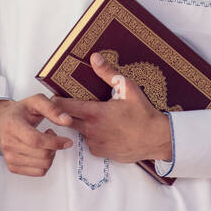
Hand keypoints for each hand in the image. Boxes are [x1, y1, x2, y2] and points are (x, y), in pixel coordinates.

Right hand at [0, 94, 73, 176]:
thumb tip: (67, 120)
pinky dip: (45, 163)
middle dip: (54, 147)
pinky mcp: (12, 167)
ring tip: (45, 142)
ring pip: (43, 165)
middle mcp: (8, 143)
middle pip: (42, 155)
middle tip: (52, 135)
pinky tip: (41, 151)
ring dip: (51, 154)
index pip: (36, 140)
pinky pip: (39, 172)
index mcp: (13, 125)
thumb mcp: (35, 101)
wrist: (0, 122)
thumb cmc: (19, 112)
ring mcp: (9, 157)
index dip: (55, 142)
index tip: (67, 141)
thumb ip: (52, 109)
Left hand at [54, 54, 172, 162]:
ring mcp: (94, 143)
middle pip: (66, 120)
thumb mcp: (127, 88)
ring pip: (78, 132)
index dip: (56, 101)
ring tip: (93, 118)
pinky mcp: (100, 153)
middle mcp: (91, 130)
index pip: (63, 107)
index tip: (54, 97)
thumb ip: (108, 73)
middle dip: (65, 113)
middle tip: (70, 106)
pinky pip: (89, 143)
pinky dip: (92, 136)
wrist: (156, 138)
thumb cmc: (142, 113)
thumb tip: (94, 57)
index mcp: (95, 113)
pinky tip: (103, 130)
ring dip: (80, 125)